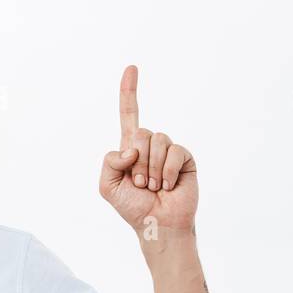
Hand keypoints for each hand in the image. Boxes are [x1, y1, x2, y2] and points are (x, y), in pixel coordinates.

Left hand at [98, 64, 197, 235]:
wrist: (157, 225)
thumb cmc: (132, 207)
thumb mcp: (107, 186)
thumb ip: (109, 161)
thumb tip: (132, 148)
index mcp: (130, 149)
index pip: (129, 114)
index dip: (129, 92)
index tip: (131, 68)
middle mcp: (150, 146)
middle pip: (141, 132)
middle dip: (137, 162)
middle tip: (141, 184)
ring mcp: (169, 151)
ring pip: (157, 141)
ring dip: (152, 169)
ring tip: (155, 188)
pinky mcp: (185, 159)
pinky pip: (175, 152)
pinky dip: (167, 171)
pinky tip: (169, 186)